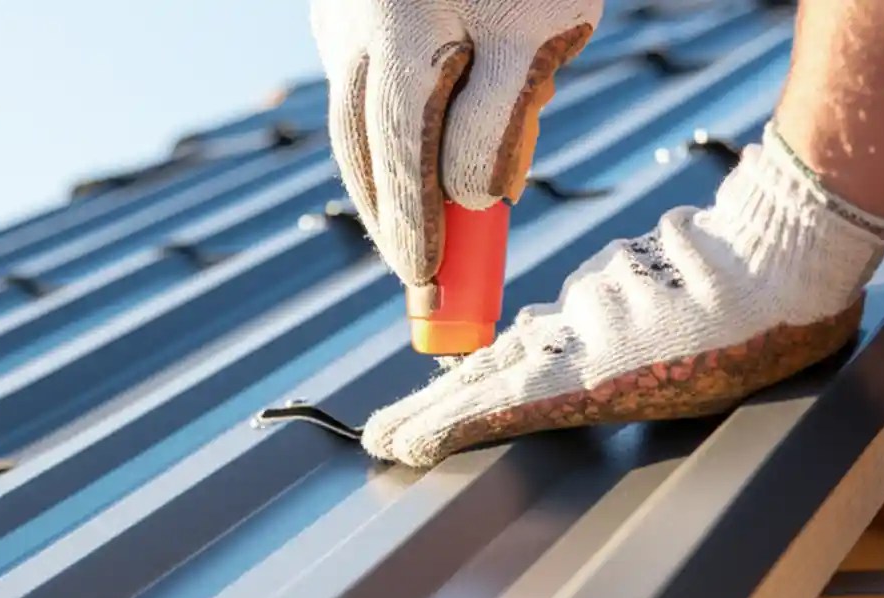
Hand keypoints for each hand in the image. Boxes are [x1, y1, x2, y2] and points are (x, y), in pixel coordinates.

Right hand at [310, 0, 601, 287]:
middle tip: (418, 280)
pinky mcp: (346, 12)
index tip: (428, 283)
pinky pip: (362, 89)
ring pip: (354, 122)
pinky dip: (387, 135)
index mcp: (398, 32)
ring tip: (419, 233)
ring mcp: (341, 19)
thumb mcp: (543, 26)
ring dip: (383, 182)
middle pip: (359, 149)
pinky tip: (418, 156)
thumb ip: (501, 118)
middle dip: (388, 220)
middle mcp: (352, 29)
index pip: (398, 154)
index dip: (413, 226)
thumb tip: (468, 200)